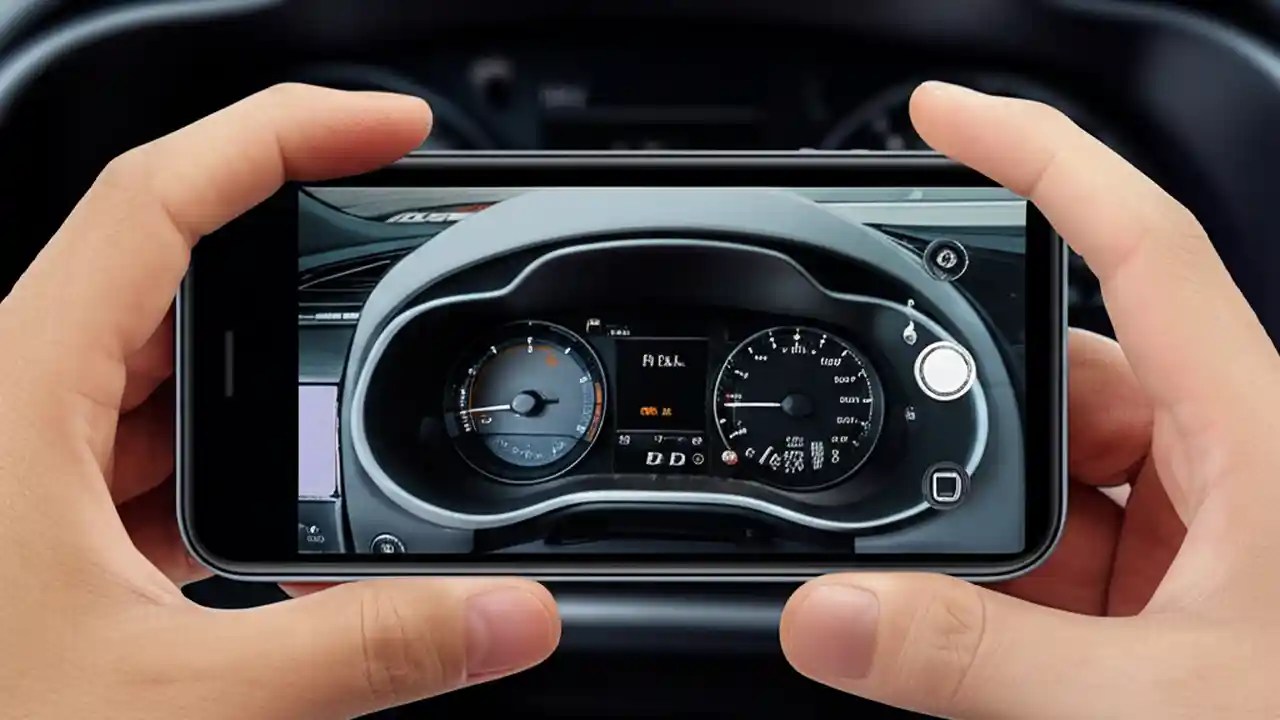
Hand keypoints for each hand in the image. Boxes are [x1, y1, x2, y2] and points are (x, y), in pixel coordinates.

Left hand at [0, 84, 559, 718]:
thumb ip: (362, 654)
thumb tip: (503, 616)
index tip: (393, 130)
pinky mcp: (33, 519)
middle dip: (301, 277)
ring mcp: (19, 460)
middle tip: (400, 276)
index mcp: (17, 393)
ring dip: (265, 390)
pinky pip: (145, 447)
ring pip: (164, 370)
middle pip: (178, 272)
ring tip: (347, 419)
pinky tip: (273, 525)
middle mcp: (11, 402)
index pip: (162, 195)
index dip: (288, 134)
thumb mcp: (177, 702)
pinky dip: (224, 469)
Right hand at [780, 81, 1279, 718]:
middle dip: (972, 418)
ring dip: (990, 521)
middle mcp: (1234, 464)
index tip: (940, 115)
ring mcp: (1206, 526)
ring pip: (1061, 468)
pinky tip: (984, 626)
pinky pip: (1073, 541)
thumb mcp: (1154, 707)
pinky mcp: (1180, 587)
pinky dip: (1013, 576)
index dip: (1037, 158)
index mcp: (1261, 439)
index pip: (1140, 246)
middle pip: (1072, 370)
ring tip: (951, 591)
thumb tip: (829, 611)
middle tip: (905, 471)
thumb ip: (978, 660)